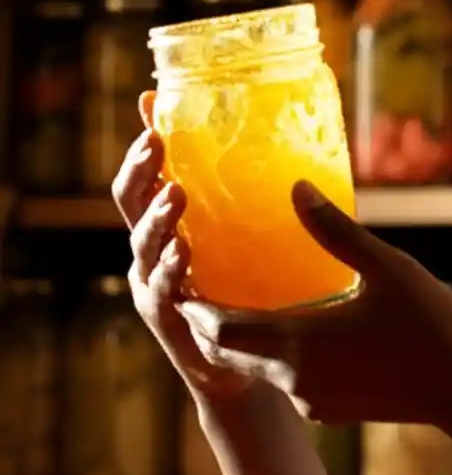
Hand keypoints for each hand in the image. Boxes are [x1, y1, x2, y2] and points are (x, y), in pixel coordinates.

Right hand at [112, 122, 254, 399]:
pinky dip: (169, 271)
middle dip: (140, 171)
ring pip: (144, 245)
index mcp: (168, 228)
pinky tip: (184, 253)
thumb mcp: (250, 243)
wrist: (246, 366)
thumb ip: (257, 208)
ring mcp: (154, 287)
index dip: (143, 145)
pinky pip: (163, 292)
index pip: (145, 178)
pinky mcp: (169, 321)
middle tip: (156, 143)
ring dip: (158, 218)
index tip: (149, 108)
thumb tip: (296, 161)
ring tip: (176, 195)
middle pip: (131, 203)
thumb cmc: (248, 295)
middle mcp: (152, 253)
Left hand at [177, 181, 451, 428]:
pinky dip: (279, 358)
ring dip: (246, 341)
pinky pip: (289, 383)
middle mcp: (294, 376)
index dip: (196, 306)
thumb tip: (297, 188)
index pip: (219, 328)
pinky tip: (300, 333)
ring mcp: (312, 399)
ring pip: (258, 369)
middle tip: (205, 287)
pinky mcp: (330, 411)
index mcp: (298, 340)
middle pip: (229, 352)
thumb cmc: (431, 327)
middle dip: (212, 322)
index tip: (184, 278)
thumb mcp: (388, 268)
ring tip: (250, 304)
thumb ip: (336, 230)